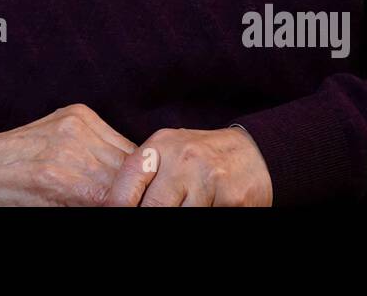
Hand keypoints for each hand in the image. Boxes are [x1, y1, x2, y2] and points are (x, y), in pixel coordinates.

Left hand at [0, 104, 136, 205]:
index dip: (132, 205)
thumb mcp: (46, 214)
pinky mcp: (76, 112)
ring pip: (125, 153)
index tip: (140, 207)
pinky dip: (118, 152)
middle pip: (128, 175)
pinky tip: (111, 165)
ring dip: (131, 171)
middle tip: (139, 200)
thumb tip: (119, 202)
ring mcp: (74, 125)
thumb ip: (87, 208)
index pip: (119, 199)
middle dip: (135, 190)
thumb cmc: (6, 200)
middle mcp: (70, 148)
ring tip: (130, 186)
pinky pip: (112, 136)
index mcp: (60, 183)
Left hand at [102, 126, 272, 205]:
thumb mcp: (167, 155)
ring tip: (181, 207)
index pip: (126, 186)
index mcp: (160, 147)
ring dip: (180, 217)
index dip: (117, 207)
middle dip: (147, 217)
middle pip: (152, 208)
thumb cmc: (199, 157)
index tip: (114, 214)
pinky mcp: (233, 198)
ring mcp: (209, 179)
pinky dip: (201, 219)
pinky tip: (204, 208)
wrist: (252, 152)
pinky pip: (205, 219)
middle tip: (149, 216)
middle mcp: (183, 160)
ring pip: (180, 217)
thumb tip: (114, 204)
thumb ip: (143, 177)